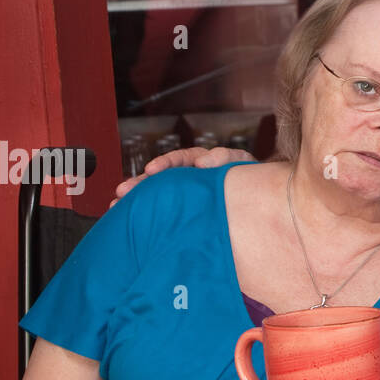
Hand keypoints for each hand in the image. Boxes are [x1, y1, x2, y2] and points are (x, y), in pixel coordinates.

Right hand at [112, 146, 254, 204]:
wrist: (262, 202)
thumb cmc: (250, 180)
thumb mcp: (241, 164)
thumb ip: (224, 159)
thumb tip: (202, 163)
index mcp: (204, 163)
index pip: (181, 158)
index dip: (165, 163)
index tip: (151, 170)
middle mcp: (191, 177)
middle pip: (162, 178)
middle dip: (141, 184)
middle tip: (122, 191)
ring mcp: (187, 195)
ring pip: (158, 194)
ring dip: (137, 198)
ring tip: (116, 205)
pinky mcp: (186, 212)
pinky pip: (163, 211)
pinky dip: (146, 214)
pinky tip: (128, 220)